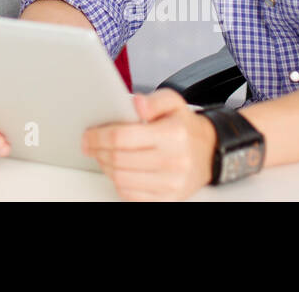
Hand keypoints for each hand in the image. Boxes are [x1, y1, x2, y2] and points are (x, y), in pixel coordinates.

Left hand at [82, 89, 217, 200]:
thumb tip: (136, 103)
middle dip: (98, 151)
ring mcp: (171, 183)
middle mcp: (173, 161)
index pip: (122, 137)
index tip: (88, 136)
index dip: (98, 136)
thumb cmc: (184, 127)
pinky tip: (117, 171)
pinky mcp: (169, 199)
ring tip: (103, 156)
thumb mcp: (173, 103)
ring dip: (105, 167)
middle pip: (118, 160)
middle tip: (91, 144)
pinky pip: (132, 196)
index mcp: (172, 135)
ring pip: (121, 180)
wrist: (210, 152)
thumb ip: (153, 100)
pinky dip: (118, 183)